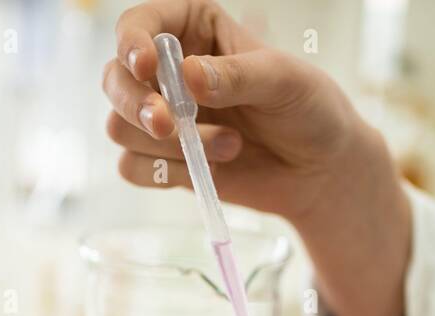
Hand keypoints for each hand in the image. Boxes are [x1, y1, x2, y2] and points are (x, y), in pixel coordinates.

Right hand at [104, 0, 364, 224]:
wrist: (320, 171)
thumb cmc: (310, 110)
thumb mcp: (284, 81)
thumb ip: (236, 75)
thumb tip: (186, 77)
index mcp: (193, 29)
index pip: (138, 24)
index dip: (131, 42)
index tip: (147, 65)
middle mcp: (168, 71)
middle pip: (114, 79)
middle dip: (136, 104)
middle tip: (170, 126)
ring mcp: (163, 117)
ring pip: (119, 126)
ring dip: (168, 145)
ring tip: (230, 146)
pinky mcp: (164, 161)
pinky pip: (132, 167)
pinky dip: (166, 173)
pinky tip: (213, 168)